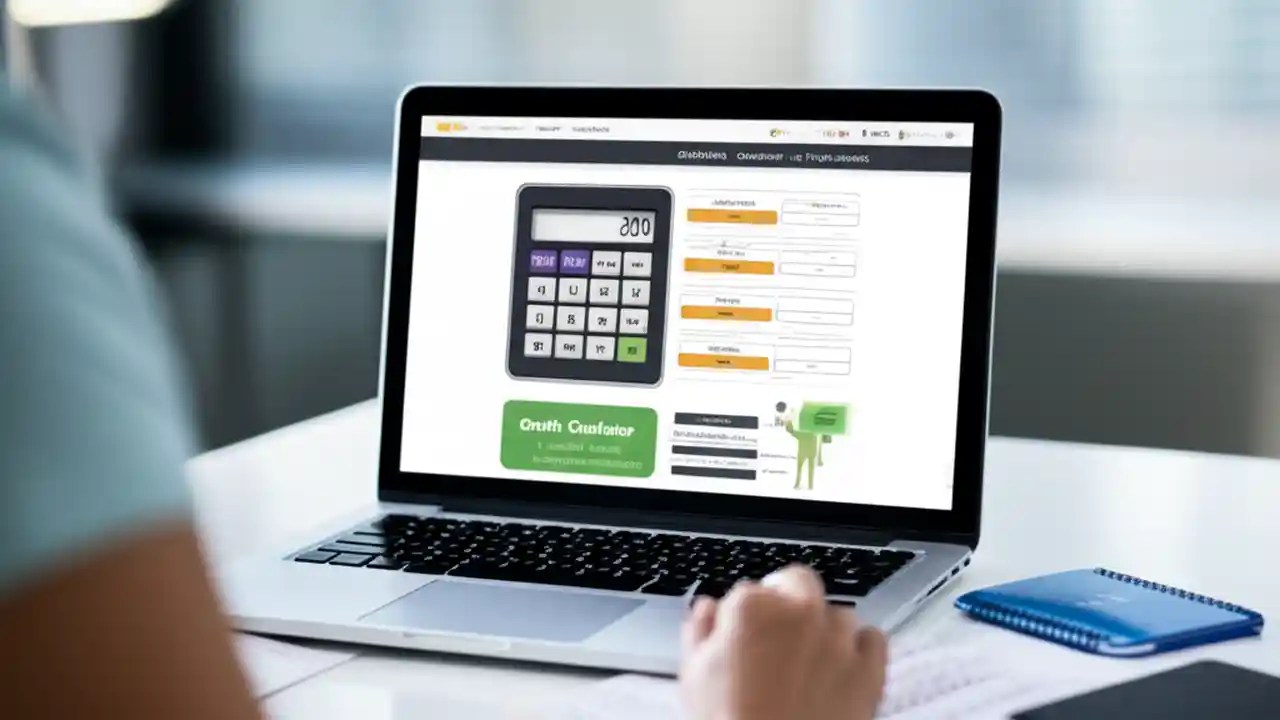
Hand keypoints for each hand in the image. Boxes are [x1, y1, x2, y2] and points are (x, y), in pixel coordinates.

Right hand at [678, 564, 887, 719]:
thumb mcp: (693, 676)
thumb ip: (700, 632)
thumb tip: (708, 610)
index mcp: (752, 609)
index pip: (747, 590)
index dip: (742, 614)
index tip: (741, 635)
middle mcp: (800, 614)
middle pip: (798, 583)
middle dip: (787, 600)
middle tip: (777, 636)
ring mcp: (838, 641)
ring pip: (837, 613)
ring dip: (824, 629)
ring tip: (808, 663)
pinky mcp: (868, 670)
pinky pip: (873, 639)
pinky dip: (860, 647)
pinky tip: (841, 667)